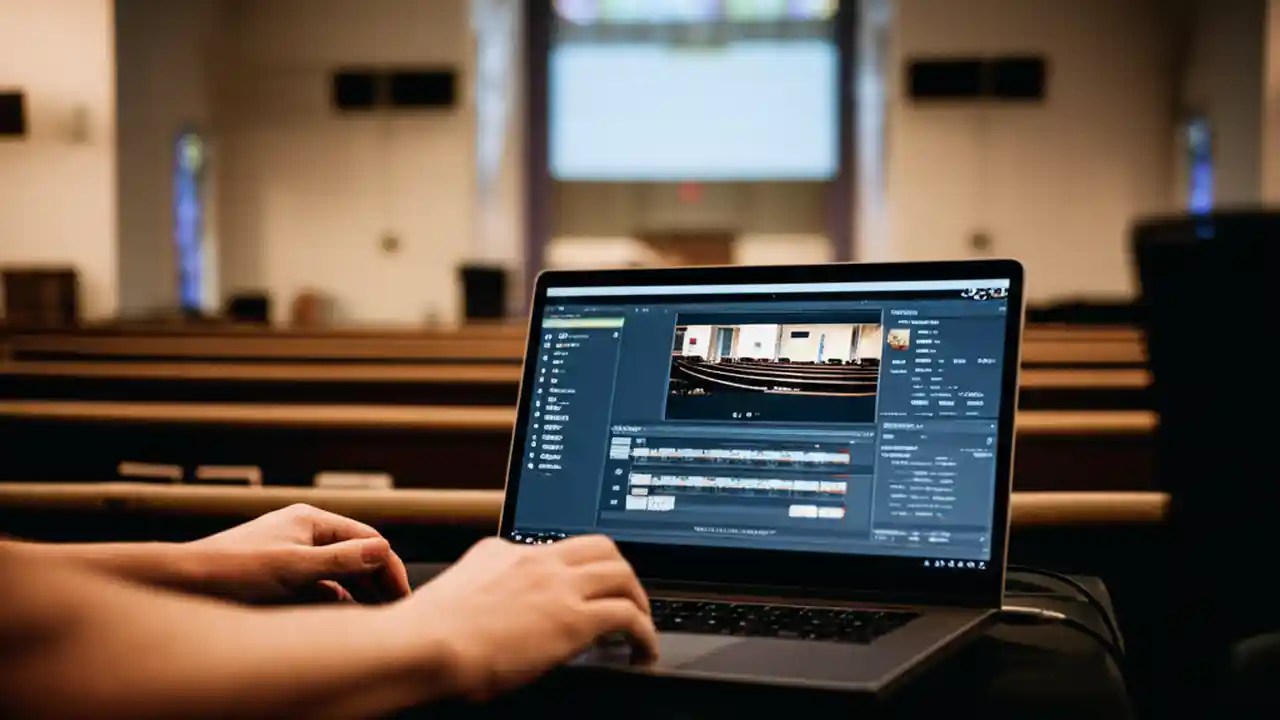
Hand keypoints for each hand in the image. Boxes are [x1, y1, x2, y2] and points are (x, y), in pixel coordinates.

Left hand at [189, 504, 410, 603]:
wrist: (183, 583)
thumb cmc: (231, 569)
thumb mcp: (293, 566)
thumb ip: (341, 560)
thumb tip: (383, 550)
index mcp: (311, 520)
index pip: (366, 540)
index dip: (388, 567)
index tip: (402, 595)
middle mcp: (305, 533)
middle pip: (356, 556)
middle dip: (377, 581)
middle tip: (394, 610)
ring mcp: (294, 554)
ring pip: (340, 573)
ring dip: (358, 592)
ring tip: (373, 617)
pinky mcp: (282, 576)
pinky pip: (319, 586)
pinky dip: (334, 600)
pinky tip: (339, 617)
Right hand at [400, 535, 657, 700]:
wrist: (424, 644)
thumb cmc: (426, 633)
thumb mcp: (457, 593)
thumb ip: (480, 590)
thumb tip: (489, 611)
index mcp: (504, 553)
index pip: (557, 548)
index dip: (580, 569)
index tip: (587, 587)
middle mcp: (537, 561)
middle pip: (602, 548)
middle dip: (620, 574)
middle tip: (626, 599)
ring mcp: (557, 586)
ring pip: (622, 575)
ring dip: (638, 600)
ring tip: (640, 626)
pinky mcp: (573, 619)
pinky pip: (628, 617)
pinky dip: (645, 633)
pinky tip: (643, 651)